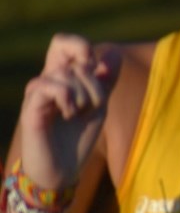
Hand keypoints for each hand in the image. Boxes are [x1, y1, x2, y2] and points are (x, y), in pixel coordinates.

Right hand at [18, 35, 121, 190]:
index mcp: (62, 77)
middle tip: (90, 102)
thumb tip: (114, 52)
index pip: (65, 43)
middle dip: (90, 74)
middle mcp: (47, 80)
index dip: (82, 47)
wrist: (63, 170)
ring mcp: (38, 92)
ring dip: (84, 95)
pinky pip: (49, 86)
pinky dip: (67, 99)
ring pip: (65, 73)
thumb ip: (106, 80)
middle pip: (63, 48)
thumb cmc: (78, 138)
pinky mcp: (31, 107)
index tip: (99, 70)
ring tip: (78, 114)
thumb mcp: (98, 106)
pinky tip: (69, 115)